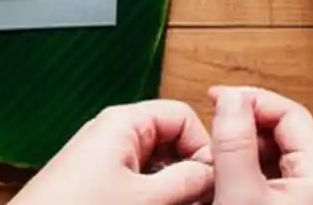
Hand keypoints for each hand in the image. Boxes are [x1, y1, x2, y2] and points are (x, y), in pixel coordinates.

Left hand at [8, 100, 214, 204]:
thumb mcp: (144, 197)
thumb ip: (186, 181)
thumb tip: (214, 173)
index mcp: (123, 122)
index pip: (182, 116)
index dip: (202, 147)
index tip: (211, 180)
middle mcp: (113, 133)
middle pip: (171, 140)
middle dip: (189, 170)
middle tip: (197, 201)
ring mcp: (105, 157)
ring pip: (157, 164)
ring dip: (173, 187)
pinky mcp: (98, 179)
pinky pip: (138, 180)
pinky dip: (153, 195)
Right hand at [209, 86, 312, 204]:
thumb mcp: (240, 195)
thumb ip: (235, 144)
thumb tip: (232, 97)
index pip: (291, 113)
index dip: (251, 99)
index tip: (218, 98)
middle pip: (285, 129)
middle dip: (245, 123)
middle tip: (214, 124)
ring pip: (277, 150)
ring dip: (244, 145)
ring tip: (216, 156)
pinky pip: (274, 172)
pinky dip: (248, 166)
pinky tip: (228, 177)